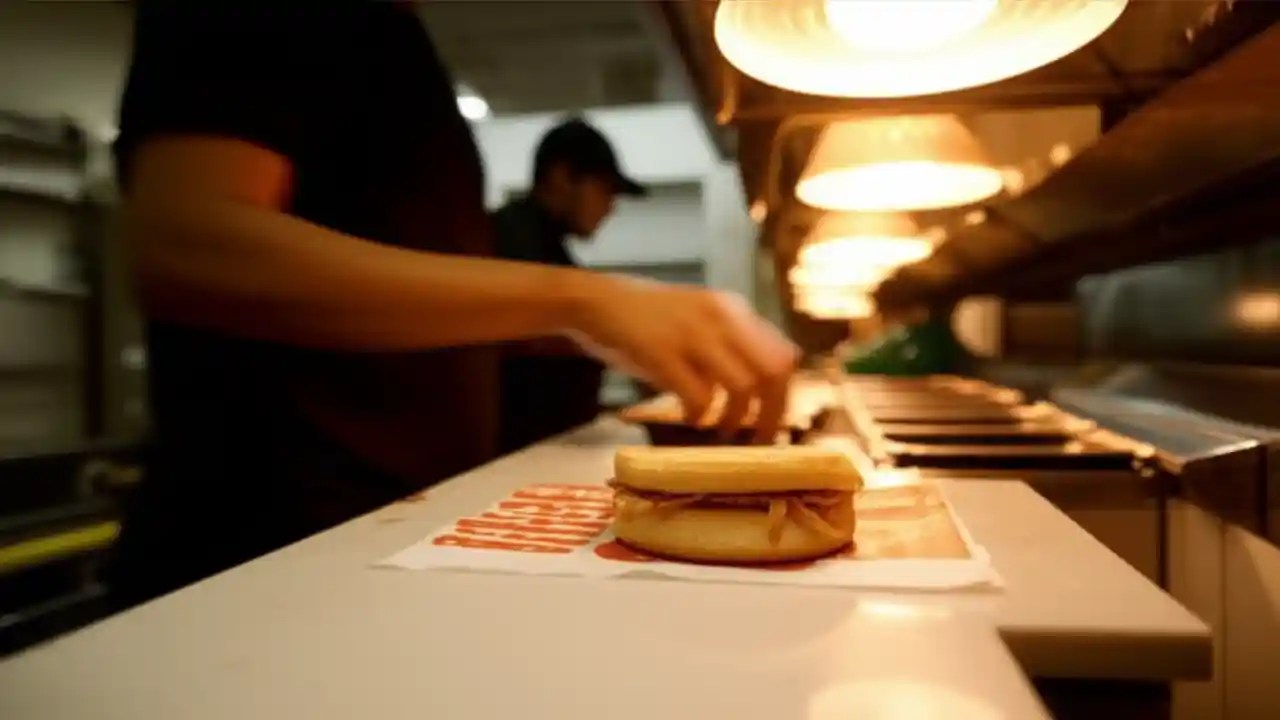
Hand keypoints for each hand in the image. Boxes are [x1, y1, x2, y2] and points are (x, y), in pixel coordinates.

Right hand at [567, 276, 798, 442]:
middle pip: (774, 372)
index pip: (784, 354)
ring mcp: (693, 334)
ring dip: (735, 418)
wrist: (597, 301)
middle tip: (758, 439)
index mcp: (733, 310)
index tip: (773, 420)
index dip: (784, 394)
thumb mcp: (697, 320)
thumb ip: (727, 344)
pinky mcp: (663, 353)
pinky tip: (689, 417)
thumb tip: (759, 390)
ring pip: (743, 387)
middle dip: (771, 414)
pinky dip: (700, 415)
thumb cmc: (647, 320)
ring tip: (719, 430)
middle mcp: (721, 317)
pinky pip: (700, 396)